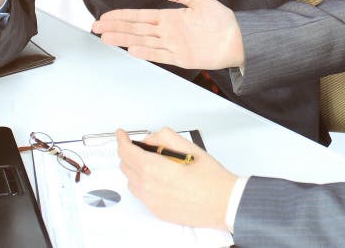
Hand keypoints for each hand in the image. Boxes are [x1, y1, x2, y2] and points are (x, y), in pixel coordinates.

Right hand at [92, 0, 244, 68]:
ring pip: (142, 41)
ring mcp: (173, 45)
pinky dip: (145, 52)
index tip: (105, 16)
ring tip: (106, 38)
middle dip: (115, 27)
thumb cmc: (222, 21)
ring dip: (124, 39)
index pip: (141, 16)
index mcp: (171, 17)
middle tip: (96, 27)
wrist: (238, 38)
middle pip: (136, 29)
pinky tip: (131, 49)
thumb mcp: (201, 1)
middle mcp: (168, 32)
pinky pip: (159, 55)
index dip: (122, 16)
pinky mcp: (181, 58)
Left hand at [117, 128, 236, 230]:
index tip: (121, 134)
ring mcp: (151, 201)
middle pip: (125, 166)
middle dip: (129, 152)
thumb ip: (166, 137)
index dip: (121, 139)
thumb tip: (151, 138)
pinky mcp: (156, 210)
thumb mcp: (190, 147)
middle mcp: (148, 187)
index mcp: (154, 168)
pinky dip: (142, 182)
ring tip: (152, 161)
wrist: (222, 203)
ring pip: (131, 180)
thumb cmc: (210, 178)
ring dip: (135, 168)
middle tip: (141, 146)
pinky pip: (140, 194)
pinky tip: (157, 177)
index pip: (127, 151)